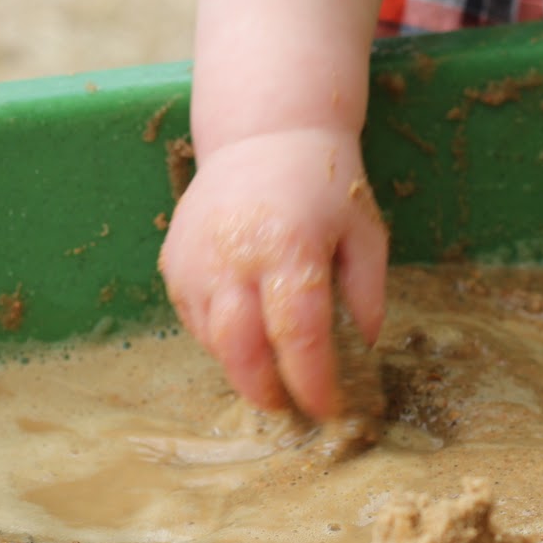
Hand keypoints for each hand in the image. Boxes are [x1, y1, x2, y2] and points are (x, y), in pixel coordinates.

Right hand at [158, 127, 387, 419]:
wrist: (264, 134)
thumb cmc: (324, 185)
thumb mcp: (364, 233)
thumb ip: (367, 293)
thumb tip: (365, 347)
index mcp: (290, 248)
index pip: (298, 334)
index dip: (311, 381)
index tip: (327, 408)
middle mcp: (236, 256)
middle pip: (241, 349)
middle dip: (265, 390)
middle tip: (288, 408)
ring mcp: (198, 261)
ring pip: (213, 340)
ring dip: (241, 368)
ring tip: (269, 376)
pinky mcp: (175, 262)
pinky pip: (194, 319)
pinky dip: (218, 339)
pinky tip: (245, 337)